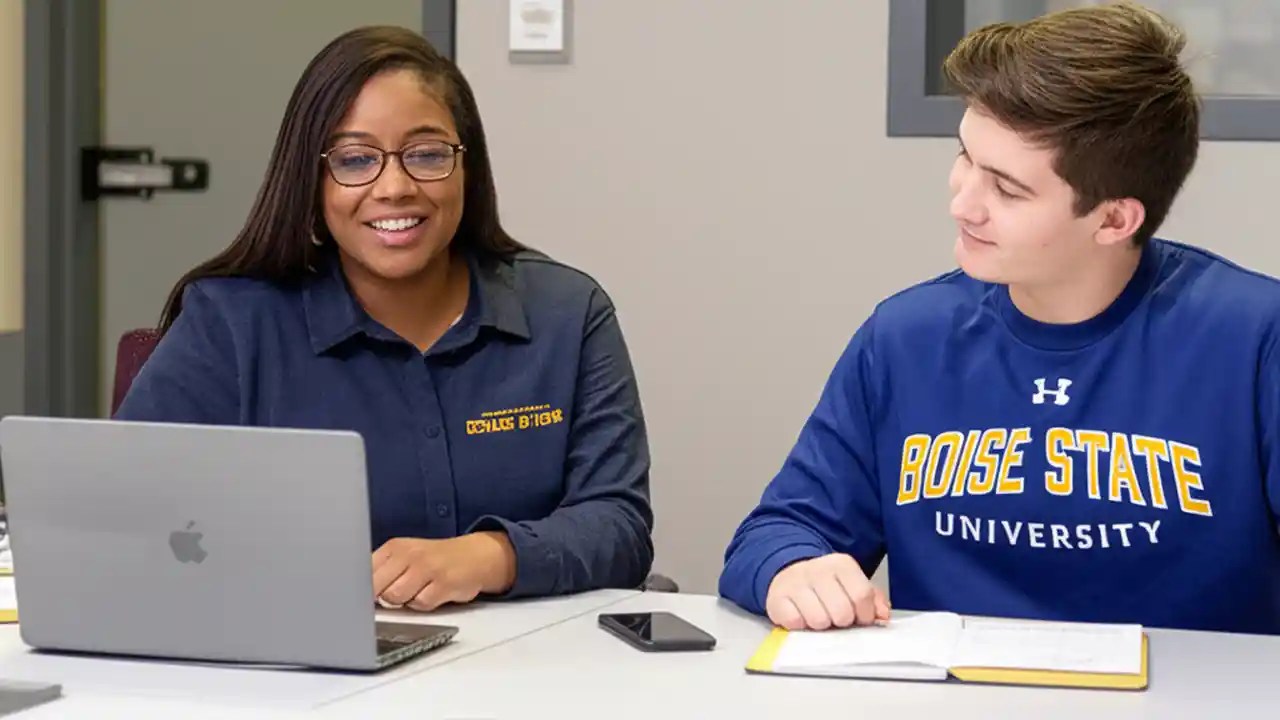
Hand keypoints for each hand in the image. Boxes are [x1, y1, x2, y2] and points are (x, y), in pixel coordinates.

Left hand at [371, 532, 516, 611]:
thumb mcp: (406, 556)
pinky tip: (431, 593)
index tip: (363, 596)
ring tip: (415, 592)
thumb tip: (359, 595)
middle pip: (377, 587)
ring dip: (404, 602)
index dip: (361, 588)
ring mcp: (427, 568)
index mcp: (394, 547)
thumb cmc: (434, 560)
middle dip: (382, 597)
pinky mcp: (444, 584)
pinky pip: (420, 604)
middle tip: (395, 593)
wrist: (474, 556)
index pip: (364, 571)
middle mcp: (409, 554)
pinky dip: (423, 605)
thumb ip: (382, 571)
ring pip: (396, 597)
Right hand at [765, 553, 889, 630]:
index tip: (859, 618)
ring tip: (818, 617)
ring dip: (821, 626)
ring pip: (819, 620)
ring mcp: (796, 583)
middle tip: (836, 618)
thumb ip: (872, 599)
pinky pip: (795, 623)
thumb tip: (883, 615)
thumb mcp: (852, 584)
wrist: (787, 573)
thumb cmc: (825, 586)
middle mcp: (818, 570)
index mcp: (841, 564)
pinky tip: (801, 616)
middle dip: (842, 621)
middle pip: (842, 612)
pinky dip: (800, 626)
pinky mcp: (777, 598)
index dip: (864, 615)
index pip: (862, 595)